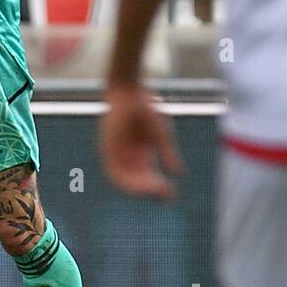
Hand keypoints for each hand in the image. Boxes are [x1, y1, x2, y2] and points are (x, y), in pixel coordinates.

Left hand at [99, 82, 183, 197]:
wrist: (129, 91)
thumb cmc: (145, 108)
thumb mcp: (161, 135)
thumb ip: (167, 154)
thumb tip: (179, 174)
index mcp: (140, 154)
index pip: (147, 177)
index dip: (157, 188)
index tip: (171, 194)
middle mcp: (127, 157)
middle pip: (138, 181)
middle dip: (151, 190)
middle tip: (165, 195)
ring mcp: (116, 154)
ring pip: (126, 180)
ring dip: (140, 189)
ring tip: (156, 191)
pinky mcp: (107, 149)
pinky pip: (114, 172)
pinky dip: (126, 182)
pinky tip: (138, 187)